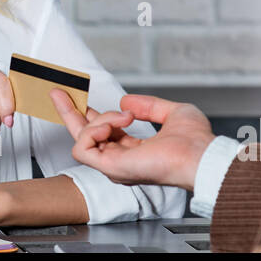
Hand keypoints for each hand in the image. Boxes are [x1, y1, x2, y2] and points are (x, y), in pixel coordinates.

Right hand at [49, 89, 214, 190]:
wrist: (201, 155)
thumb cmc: (195, 141)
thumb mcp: (172, 112)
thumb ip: (149, 106)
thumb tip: (127, 101)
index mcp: (134, 150)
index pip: (102, 133)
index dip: (89, 114)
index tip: (77, 97)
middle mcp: (120, 160)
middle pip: (83, 136)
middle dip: (69, 112)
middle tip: (58, 93)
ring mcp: (114, 165)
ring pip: (82, 138)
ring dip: (100, 118)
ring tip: (125, 115)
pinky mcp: (110, 167)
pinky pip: (82, 146)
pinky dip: (94, 129)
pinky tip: (117, 122)